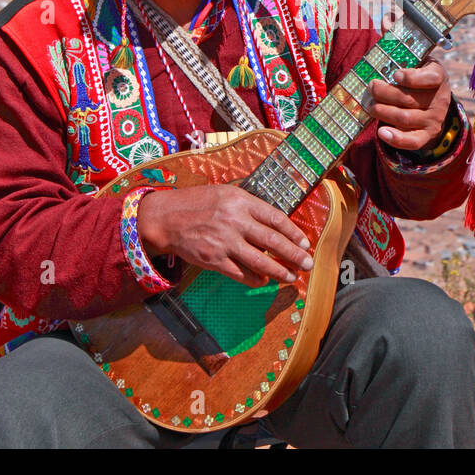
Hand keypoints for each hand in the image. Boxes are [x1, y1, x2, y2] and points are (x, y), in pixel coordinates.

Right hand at [135, 185, 312, 287]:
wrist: (166, 218)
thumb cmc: (197, 203)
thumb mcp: (225, 193)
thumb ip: (248, 206)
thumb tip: (274, 222)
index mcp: (240, 201)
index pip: (275, 218)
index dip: (293, 233)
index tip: (304, 243)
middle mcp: (235, 221)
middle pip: (273, 241)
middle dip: (294, 255)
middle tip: (308, 263)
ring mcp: (224, 242)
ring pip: (260, 261)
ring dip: (279, 271)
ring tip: (292, 277)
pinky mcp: (214, 260)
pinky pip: (240, 274)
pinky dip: (255, 279)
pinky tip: (264, 280)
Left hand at [366, 59, 452, 151]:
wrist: (433, 101)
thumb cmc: (419, 77)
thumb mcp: (419, 63)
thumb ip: (406, 61)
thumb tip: (381, 63)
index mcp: (439, 77)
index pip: (431, 78)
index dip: (411, 77)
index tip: (395, 74)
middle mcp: (440, 100)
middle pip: (408, 99)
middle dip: (384, 93)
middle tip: (371, 87)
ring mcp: (434, 119)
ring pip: (405, 118)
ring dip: (383, 112)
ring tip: (370, 106)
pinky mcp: (427, 135)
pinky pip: (412, 141)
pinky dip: (395, 139)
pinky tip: (381, 132)